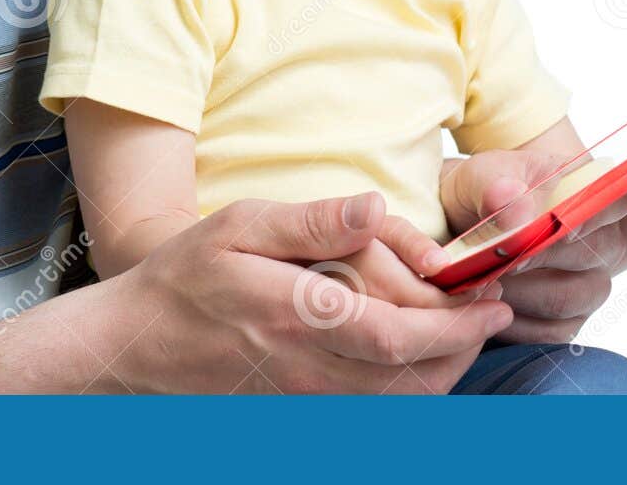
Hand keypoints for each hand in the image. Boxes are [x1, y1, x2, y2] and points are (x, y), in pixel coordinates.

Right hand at [107, 191, 512, 392]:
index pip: (400, 335)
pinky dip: (409, 394)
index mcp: (296, 316)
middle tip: (491, 312)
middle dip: (464, 348)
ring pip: (399, 406)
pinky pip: (373, 418)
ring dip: (444, 373)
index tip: (491, 298)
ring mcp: (305, 405)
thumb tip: (376, 207)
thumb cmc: (185, 279)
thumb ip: (310, 221)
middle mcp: (308, 372)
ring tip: (464, 333)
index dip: (457, 325)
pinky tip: (417, 361)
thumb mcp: (238, 226)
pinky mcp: (300, 420)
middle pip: (414, 379)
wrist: (135, 349)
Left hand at [440, 148, 626, 343]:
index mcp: (590, 187)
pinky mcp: (573, 316)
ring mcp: (592, 279)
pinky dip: (516, 322)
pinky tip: (490, 305)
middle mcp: (602, 236)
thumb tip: (520, 214)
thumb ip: (494, 187)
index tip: (542, 228)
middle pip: (589, 255)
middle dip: (533, 258)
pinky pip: (554, 330)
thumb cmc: (480, 192)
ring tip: (484, 279)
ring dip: (520, 292)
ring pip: (569, 298)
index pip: (611, 203)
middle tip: (494, 257)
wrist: (462, 222)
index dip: (580, 219)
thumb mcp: (478, 177)